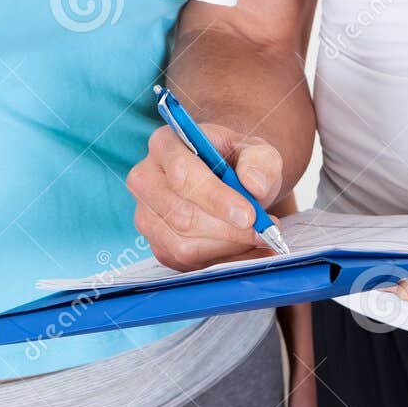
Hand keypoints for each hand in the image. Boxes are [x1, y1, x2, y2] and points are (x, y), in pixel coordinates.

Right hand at [127, 122, 283, 269]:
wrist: (233, 183)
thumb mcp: (258, 153)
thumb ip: (260, 162)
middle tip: (261, 231)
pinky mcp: (156, 243)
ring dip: (225, 247)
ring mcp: (146, 214)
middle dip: (225, 229)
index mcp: (165, 144)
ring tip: (257, 238)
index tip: (249, 215)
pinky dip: (221, 260)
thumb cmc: (239, 163)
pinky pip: (185, 262)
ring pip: (181, 244)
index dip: (215, 197)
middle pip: (180, 215)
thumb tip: (254, 185)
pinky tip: (246, 251)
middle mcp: (146, 179)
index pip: (182, 173)